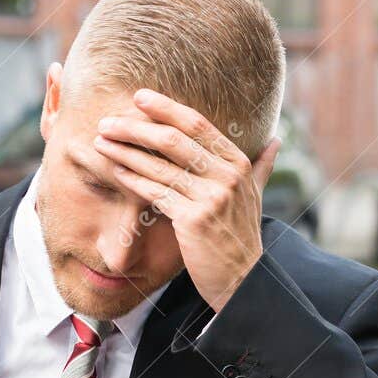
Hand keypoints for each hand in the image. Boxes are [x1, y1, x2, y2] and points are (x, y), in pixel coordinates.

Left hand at [93, 89, 280, 309]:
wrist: (243, 280)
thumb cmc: (241, 238)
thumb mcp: (256, 197)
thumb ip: (261, 167)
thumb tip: (276, 141)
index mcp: (238, 163)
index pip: (197, 124)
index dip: (166, 108)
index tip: (139, 97)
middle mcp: (227, 175)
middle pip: (174, 139)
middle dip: (137, 127)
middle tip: (108, 120)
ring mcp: (211, 197)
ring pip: (160, 165)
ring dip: (126, 151)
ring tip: (101, 142)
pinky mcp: (193, 219)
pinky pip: (156, 193)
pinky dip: (133, 181)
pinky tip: (115, 172)